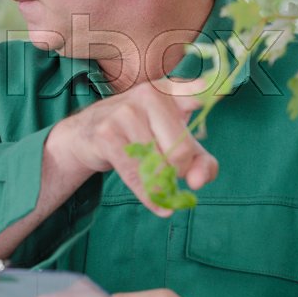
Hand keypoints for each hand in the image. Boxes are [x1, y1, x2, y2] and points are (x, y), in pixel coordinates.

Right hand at [45, 78, 217, 215]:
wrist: (86, 133)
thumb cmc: (139, 135)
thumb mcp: (174, 142)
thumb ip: (200, 162)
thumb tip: (196, 183)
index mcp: (169, 90)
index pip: (194, 91)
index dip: (208, 93)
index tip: (212, 98)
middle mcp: (149, 94)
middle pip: (180, 151)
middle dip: (180, 171)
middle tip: (172, 173)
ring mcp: (125, 112)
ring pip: (157, 166)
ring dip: (161, 184)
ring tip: (158, 183)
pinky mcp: (107, 134)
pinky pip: (136, 175)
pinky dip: (149, 197)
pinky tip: (159, 206)